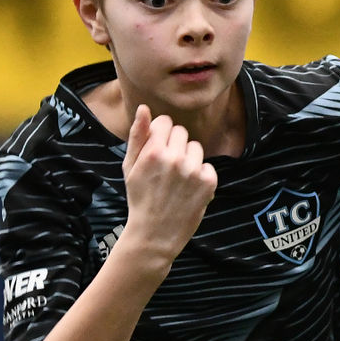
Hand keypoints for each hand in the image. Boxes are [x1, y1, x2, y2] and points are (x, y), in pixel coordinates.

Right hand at [121, 105, 216, 258]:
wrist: (155, 233)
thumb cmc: (140, 198)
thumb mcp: (130, 167)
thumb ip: (137, 135)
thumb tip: (144, 107)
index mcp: (153, 152)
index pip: (166, 122)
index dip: (161, 134)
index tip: (157, 148)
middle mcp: (175, 158)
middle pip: (182, 132)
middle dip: (174, 145)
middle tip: (165, 168)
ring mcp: (194, 170)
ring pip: (196, 147)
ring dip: (188, 158)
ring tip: (177, 179)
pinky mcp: (209, 181)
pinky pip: (207, 165)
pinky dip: (200, 175)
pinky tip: (188, 189)